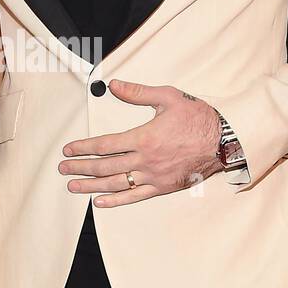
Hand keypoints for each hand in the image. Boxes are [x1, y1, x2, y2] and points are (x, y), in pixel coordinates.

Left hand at [59, 80, 222, 205]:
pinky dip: (116, 201)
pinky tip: (100, 202)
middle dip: (81, 167)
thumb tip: (114, 86)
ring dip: (91, 185)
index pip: (105, 145)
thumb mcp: (168, 97)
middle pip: (105, 166)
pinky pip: (135, 196)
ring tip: (73, 186)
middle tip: (63, 168)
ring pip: (116, 184)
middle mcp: (146, 160)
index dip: (84, 148)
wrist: (224, 141)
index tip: (69, 150)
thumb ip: (138, 93)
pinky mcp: (163, 187)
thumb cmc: (198, 118)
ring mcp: (154, 176)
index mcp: (144, 138)